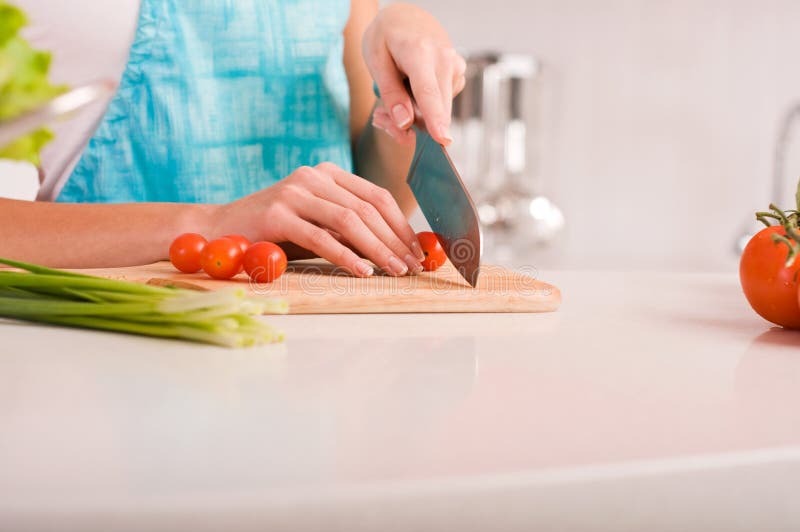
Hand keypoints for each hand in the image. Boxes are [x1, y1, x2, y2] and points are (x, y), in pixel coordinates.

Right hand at [207, 163, 424, 276]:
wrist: (221, 228)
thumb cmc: (275, 232)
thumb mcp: (318, 224)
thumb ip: (348, 228)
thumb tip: (396, 248)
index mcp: (328, 173)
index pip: (376, 197)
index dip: (401, 225)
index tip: (417, 250)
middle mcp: (313, 176)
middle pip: (367, 208)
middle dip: (395, 240)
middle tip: (413, 265)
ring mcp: (294, 192)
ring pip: (349, 220)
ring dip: (378, 249)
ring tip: (395, 270)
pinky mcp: (277, 214)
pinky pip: (321, 237)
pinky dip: (346, 256)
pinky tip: (363, 271)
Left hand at [362, 3, 465, 145]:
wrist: (407, 17)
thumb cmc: (387, 37)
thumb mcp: (376, 61)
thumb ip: (391, 93)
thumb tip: (405, 123)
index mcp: (420, 52)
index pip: (429, 92)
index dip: (435, 119)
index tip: (443, 140)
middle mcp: (444, 60)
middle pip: (436, 108)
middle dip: (411, 123)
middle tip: (382, 118)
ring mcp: (455, 67)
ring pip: (439, 110)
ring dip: (417, 115)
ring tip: (394, 98)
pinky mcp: (458, 75)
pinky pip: (442, 104)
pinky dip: (426, 107)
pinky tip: (411, 93)